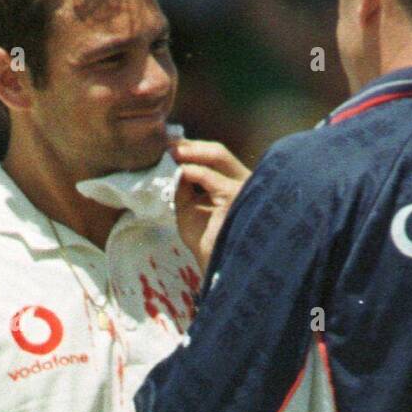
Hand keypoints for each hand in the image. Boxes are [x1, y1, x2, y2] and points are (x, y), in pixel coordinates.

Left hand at [169, 138, 249, 274]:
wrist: (214, 266)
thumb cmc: (205, 241)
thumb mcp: (189, 208)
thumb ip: (183, 186)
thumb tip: (173, 163)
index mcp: (236, 184)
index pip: (217, 157)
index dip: (193, 149)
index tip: (169, 146)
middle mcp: (245, 182)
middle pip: (219, 151)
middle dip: (190, 145)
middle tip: (166, 145)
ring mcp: (243, 187)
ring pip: (217, 155)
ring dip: (190, 151)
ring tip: (169, 153)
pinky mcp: (235, 197)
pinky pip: (209, 176)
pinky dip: (191, 171)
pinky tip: (178, 170)